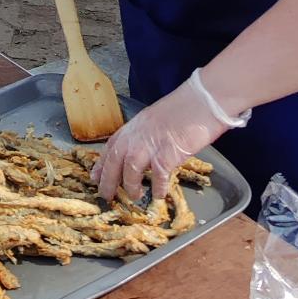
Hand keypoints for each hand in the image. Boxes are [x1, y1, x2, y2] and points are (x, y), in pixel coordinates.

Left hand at [95, 75, 231, 201]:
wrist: (202, 101)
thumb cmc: (184, 108)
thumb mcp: (155, 119)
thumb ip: (145, 134)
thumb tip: (143, 151)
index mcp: (134, 126)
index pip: (111, 147)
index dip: (102, 164)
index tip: (95, 177)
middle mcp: (137, 135)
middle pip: (115, 161)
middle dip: (108, 181)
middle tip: (105, 196)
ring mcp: (150, 145)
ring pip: (131, 171)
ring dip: (131, 187)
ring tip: (135, 197)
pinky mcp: (167, 154)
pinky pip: (157, 177)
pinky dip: (157, 188)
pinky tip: (158, 195)